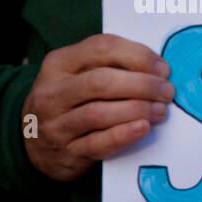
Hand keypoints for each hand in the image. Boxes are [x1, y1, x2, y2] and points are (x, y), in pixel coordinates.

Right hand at [22, 34, 173, 181]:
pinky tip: (143, 128)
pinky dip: (124, 135)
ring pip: (99, 113)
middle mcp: (52, 92)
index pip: (101, 48)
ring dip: (137, 110)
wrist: (34, 143)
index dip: (138, 56)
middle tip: (167, 92)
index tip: (163, 69)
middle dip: (142, 85)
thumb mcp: (79, 75)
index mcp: (59, 63)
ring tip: (161, 111)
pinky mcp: (67, 152)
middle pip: (101, 82)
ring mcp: (56, 124)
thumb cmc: (71, 102)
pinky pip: (98, 143)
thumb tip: (158, 68)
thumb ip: (112, 66)